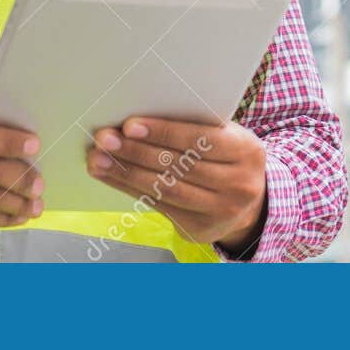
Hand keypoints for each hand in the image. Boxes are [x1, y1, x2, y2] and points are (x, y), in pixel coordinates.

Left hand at [86, 117, 266, 251]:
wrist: (252, 203)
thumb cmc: (228, 158)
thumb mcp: (228, 137)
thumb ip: (197, 127)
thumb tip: (141, 120)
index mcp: (246, 151)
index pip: (200, 140)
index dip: (164, 132)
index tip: (130, 125)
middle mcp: (238, 184)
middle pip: (178, 166)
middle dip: (136, 152)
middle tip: (104, 139)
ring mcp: (220, 211)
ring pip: (165, 189)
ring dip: (126, 173)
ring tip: (97, 159)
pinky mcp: (200, 229)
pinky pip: (160, 206)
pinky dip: (131, 190)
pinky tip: (112, 176)